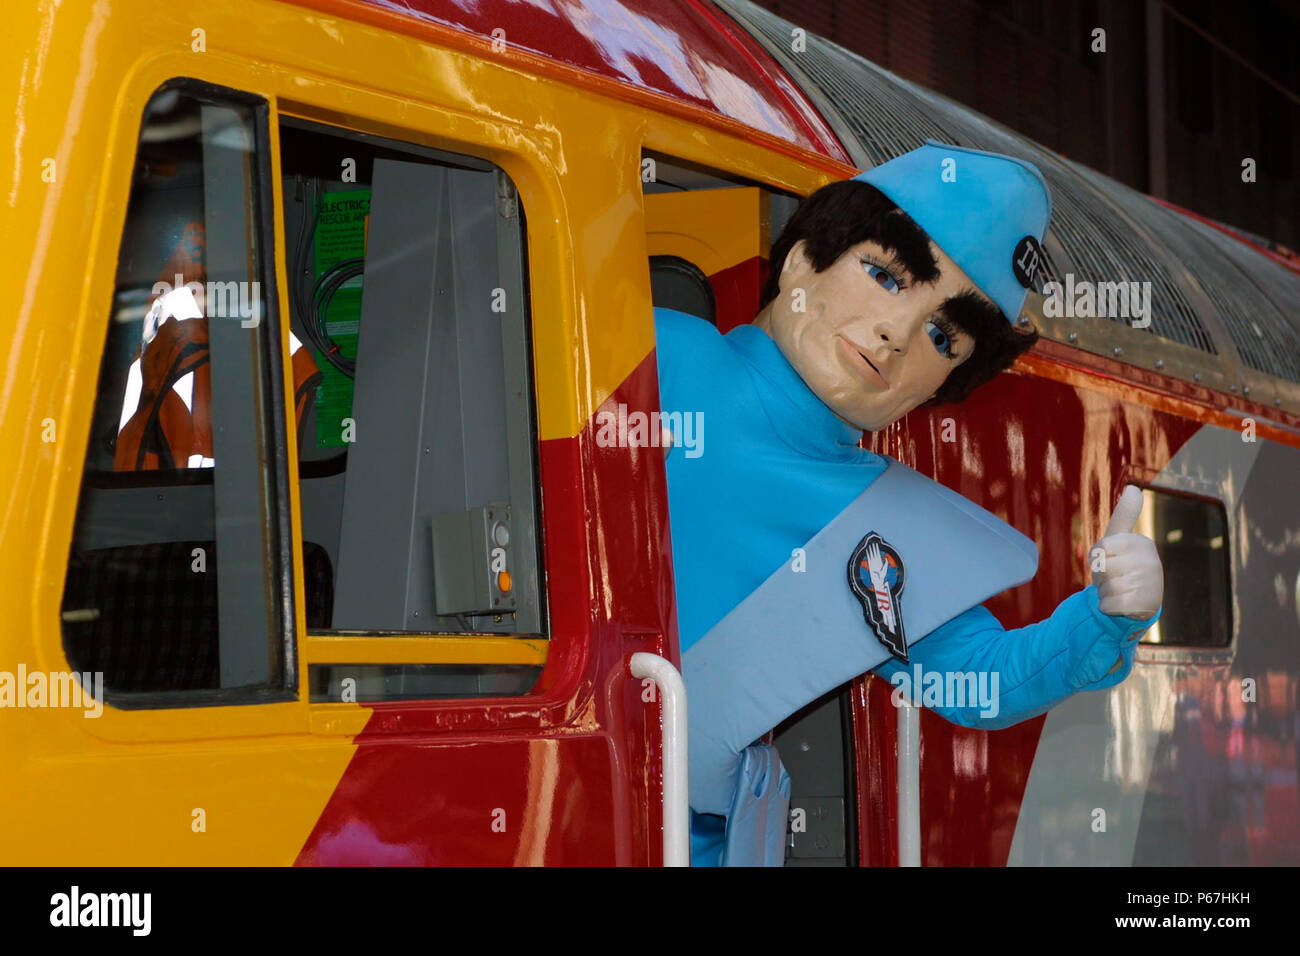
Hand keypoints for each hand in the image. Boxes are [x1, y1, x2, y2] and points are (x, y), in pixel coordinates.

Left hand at [1090, 484, 1163, 619]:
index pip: (1101, 548)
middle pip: (1101, 567)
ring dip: (1104, 592)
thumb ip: (1124, 516)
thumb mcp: (1120, 540)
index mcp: (1141, 543)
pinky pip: (1109, 604)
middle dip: (1100, 576)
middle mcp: (1150, 560)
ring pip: (1105, 587)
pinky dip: (1107, 606)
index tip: (1110, 560)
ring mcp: (1150, 583)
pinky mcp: (1145, 605)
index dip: (1097, 558)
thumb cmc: (1124, 566)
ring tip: (1118, 590)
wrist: (1138, 602)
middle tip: (1114, 578)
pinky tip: (1120, 604)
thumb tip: (1134, 488)